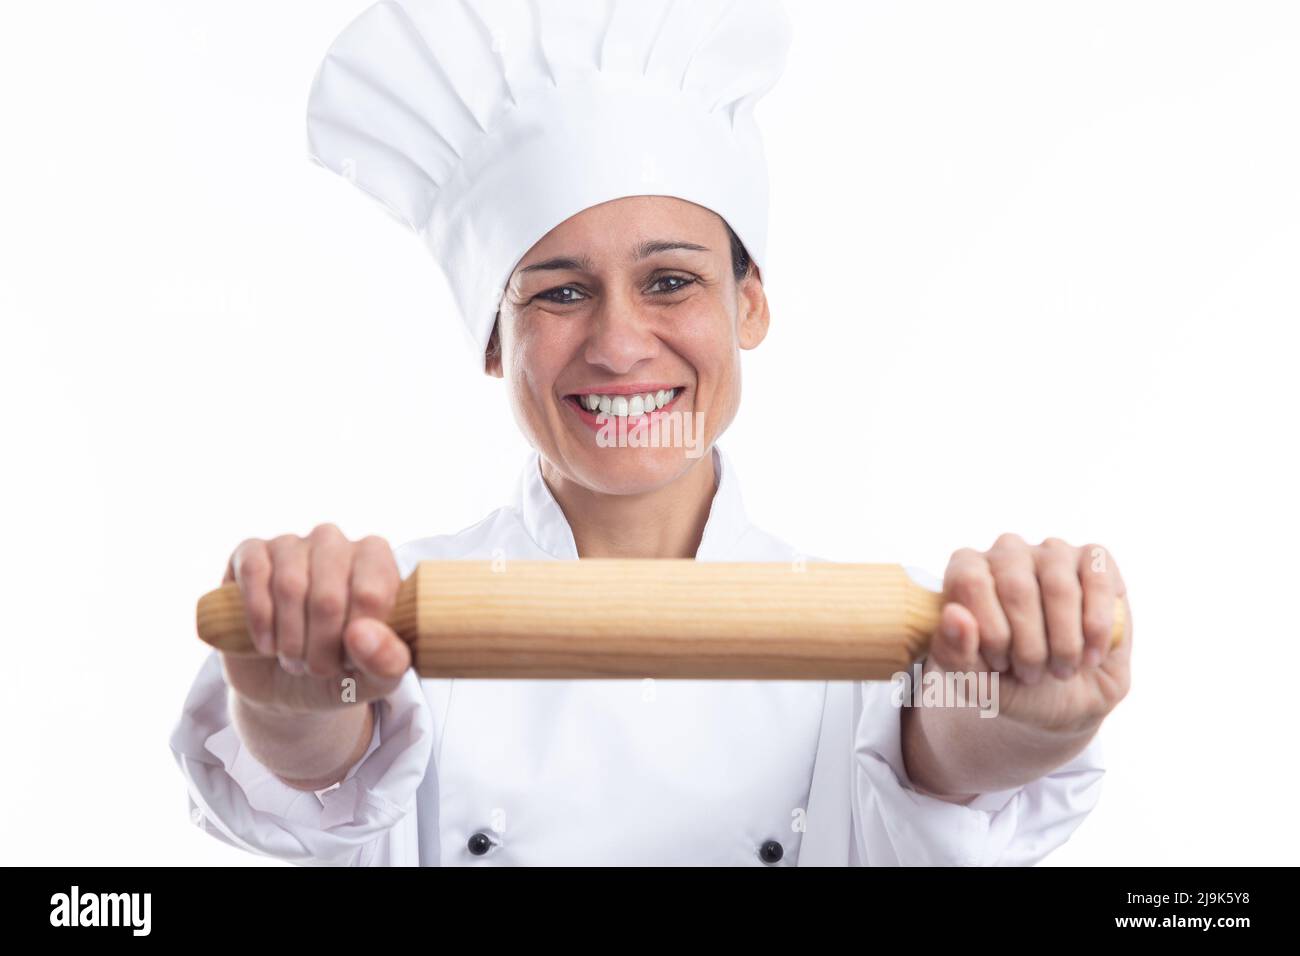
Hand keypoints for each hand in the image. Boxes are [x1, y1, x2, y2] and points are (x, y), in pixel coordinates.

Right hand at [218, 524, 410, 713]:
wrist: (286, 681)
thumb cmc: (342, 670)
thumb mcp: (376, 677)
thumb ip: (388, 660)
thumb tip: (361, 634)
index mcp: (376, 558)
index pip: (371, 595)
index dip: (356, 640)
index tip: (351, 661)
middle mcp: (335, 542)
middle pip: (328, 596)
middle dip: (321, 647)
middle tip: (319, 669)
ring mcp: (291, 544)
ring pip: (289, 587)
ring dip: (290, 640)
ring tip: (295, 660)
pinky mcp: (250, 553)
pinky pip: (254, 574)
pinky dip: (260, 620)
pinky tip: (268, 645)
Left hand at [927, 533, 1132, 735]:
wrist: (1065, 697)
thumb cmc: (1010, 681)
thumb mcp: (974, 680)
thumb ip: (954, 652)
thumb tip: (954, 614)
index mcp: (966, 570)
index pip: (970, 582)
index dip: (989, 631)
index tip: (1000, 664)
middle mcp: (1007, 552)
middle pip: (1016, 588)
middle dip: (1028, 646)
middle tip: (1032, 674)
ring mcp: (1052, 552)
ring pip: (1060, 588)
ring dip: (1064, 642)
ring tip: (1062, 669)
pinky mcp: (1095, 560)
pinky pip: (1099, 581)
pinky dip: (1097, 627)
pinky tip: (1092, 654)